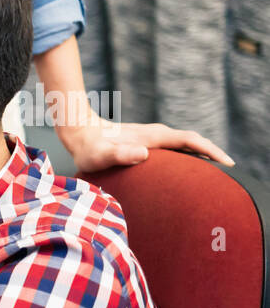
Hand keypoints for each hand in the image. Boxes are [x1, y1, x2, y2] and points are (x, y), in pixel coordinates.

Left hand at [60, 111, 234, 172]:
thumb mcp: (101, 155)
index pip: (190, 140)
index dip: (210, 151)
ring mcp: (152, 138)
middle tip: (229, 173)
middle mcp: (156, 135)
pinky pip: (175, 149)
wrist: (79, 132)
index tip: (227, 163)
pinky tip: (189, 170)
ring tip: (215, 175)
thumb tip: (143, 154)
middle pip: (193, 141)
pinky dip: (188, 156)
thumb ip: (119, 155)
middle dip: (212, 154)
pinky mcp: (146, 143)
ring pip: (185, 144)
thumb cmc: (88, 148)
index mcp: (152, 137)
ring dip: (202, 155)